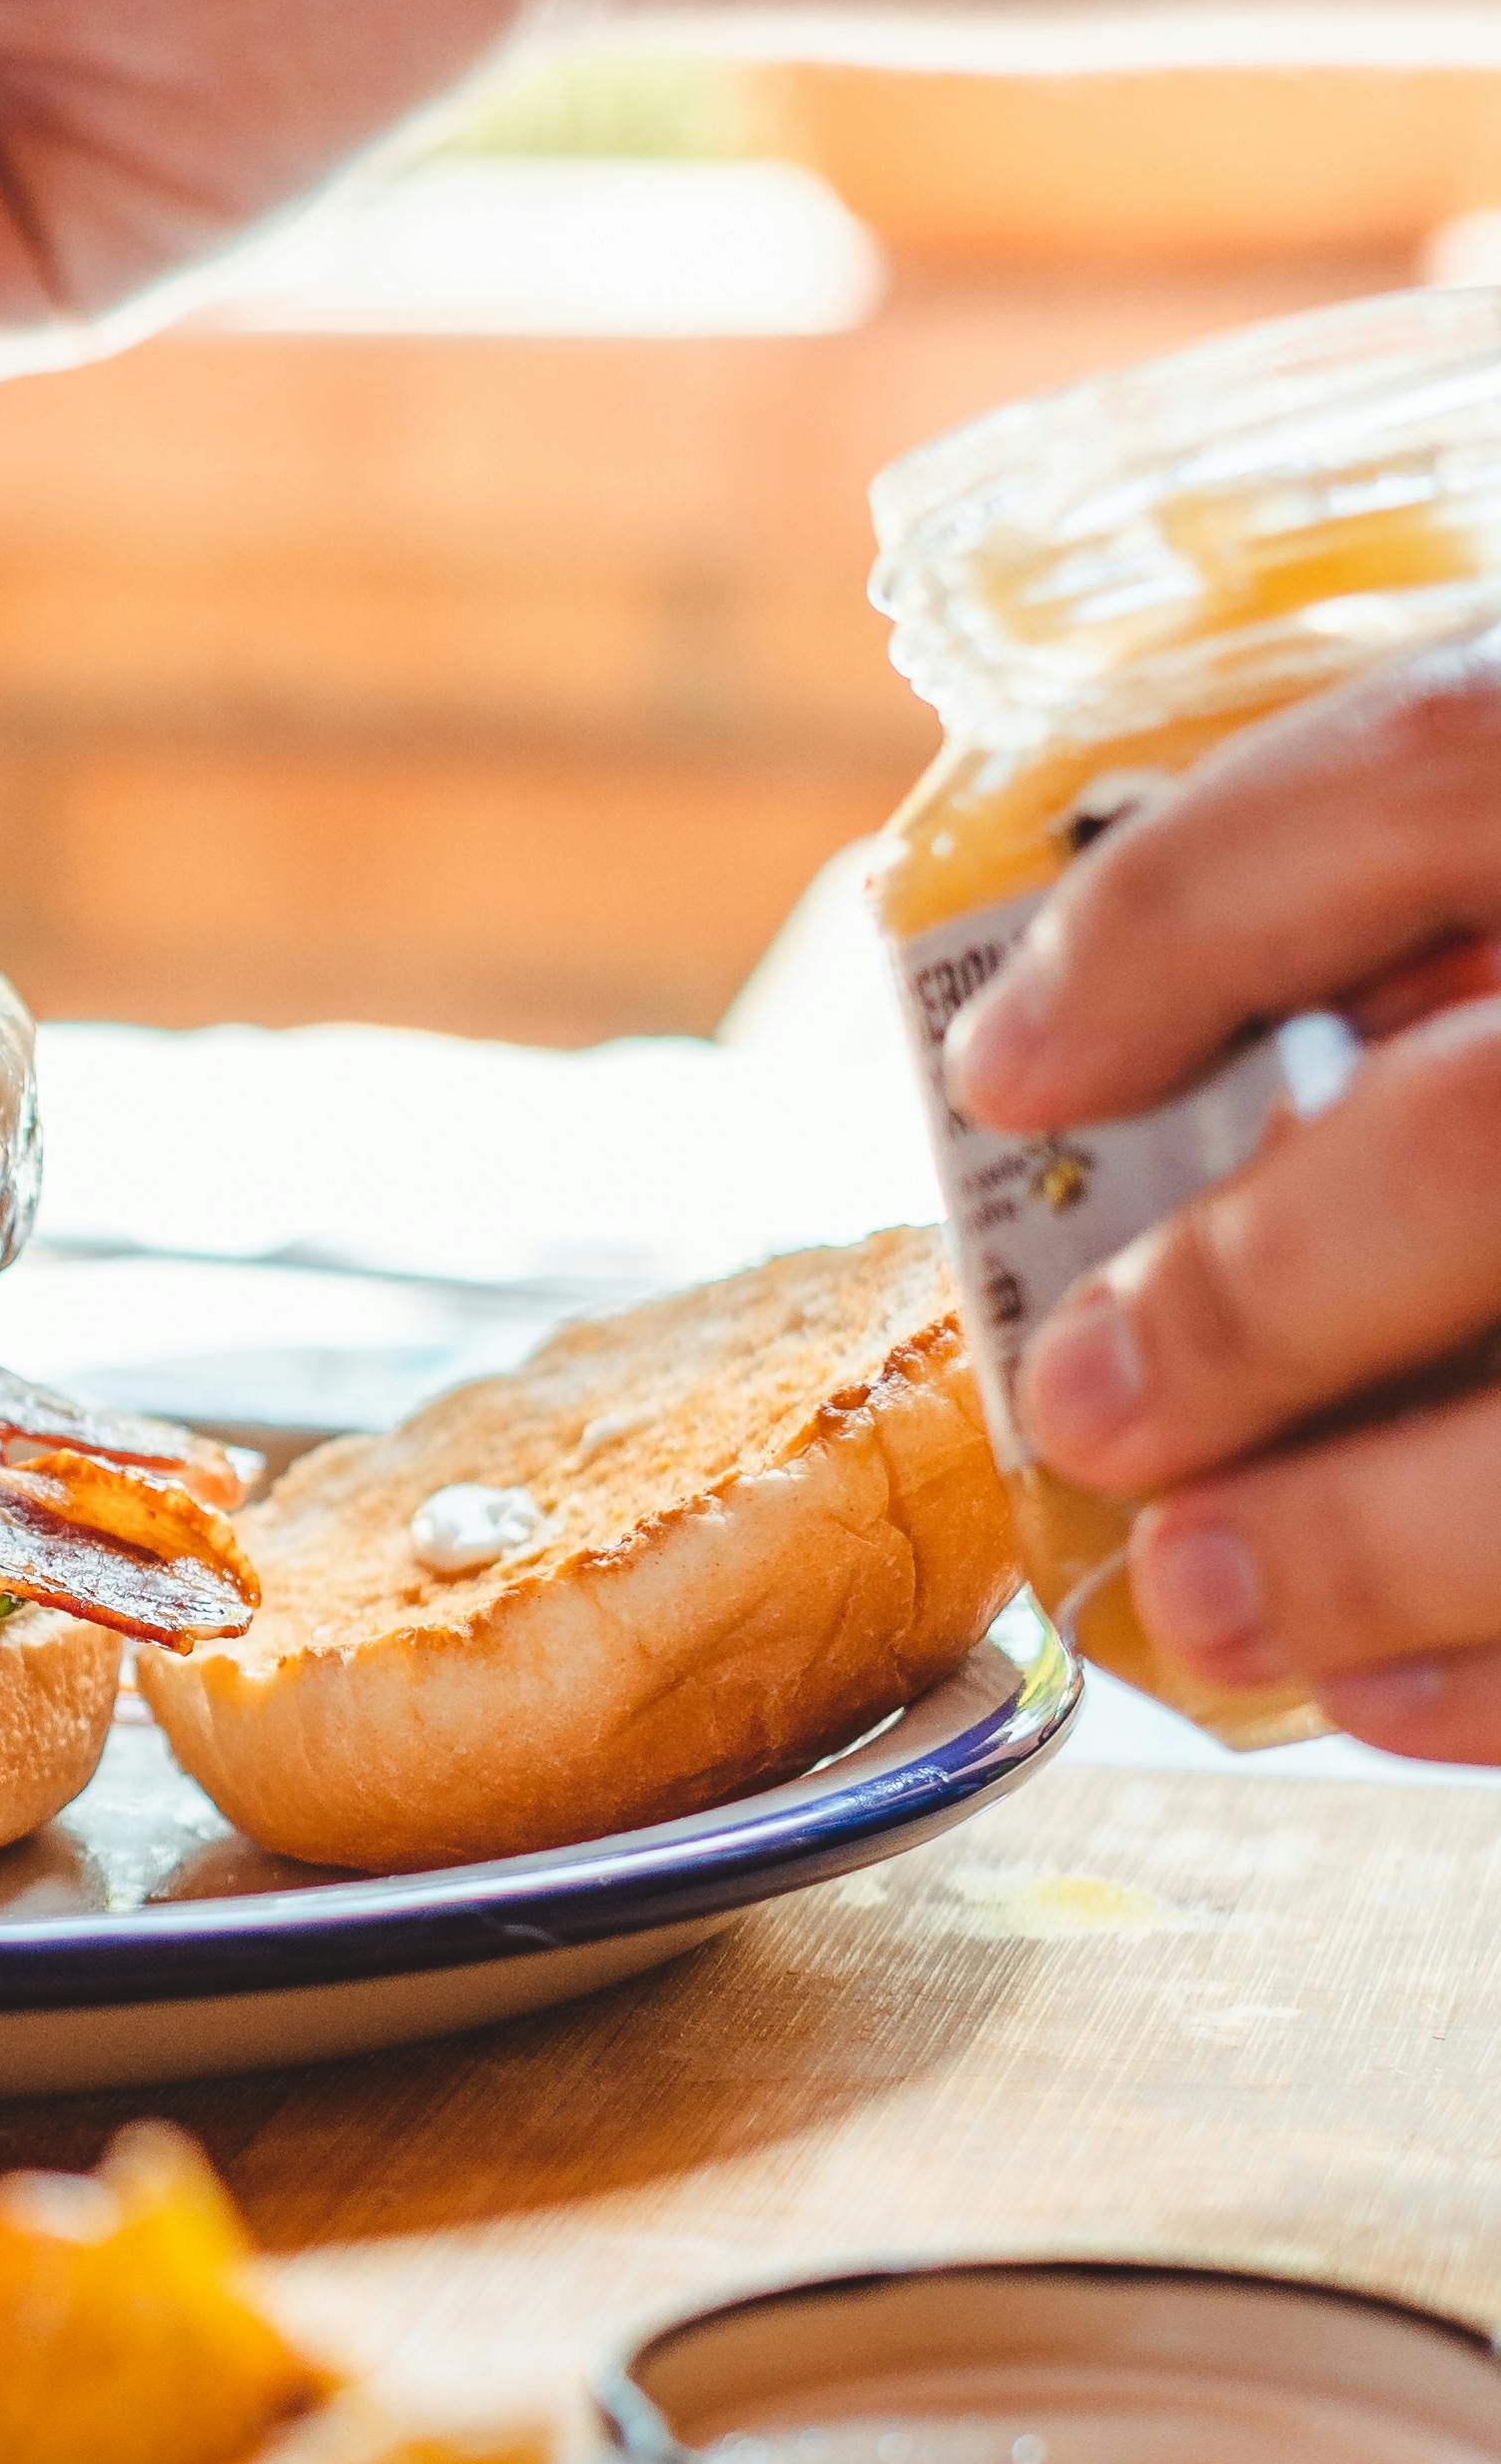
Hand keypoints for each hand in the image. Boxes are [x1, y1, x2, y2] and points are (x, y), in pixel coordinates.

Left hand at [952, 638, 1500, 1755]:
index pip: (1450, 768)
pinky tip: (1387, 1696)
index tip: (1010, 1057)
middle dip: (1253, 1289)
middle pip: (1494, 1137)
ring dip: (1376, 1534)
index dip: (1189, 911)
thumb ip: (1479, 912)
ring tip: (1198, 1587)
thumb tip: (1174, 1093)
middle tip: (1081, 1388)